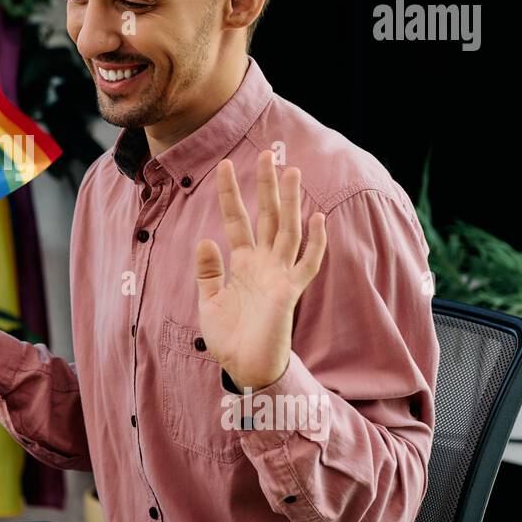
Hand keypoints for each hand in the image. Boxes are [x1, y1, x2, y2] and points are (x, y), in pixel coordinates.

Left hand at [195, 150, 326, 390]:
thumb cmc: (229, 337)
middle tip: (267, 154)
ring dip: (289, 202)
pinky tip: (316, 218)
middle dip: (266, 186)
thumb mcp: (208, 300)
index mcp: (243, 264)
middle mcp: (264, 264)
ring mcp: (279, 276)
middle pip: (268, 217)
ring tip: (290, 171)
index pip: (237, 221)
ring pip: (288, 231)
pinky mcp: (289, 293)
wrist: (243, 368)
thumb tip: (206, 239)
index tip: (225, 166)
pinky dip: (314, 243)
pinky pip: (306, 264)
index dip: (231, 194)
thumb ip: (208, 271)